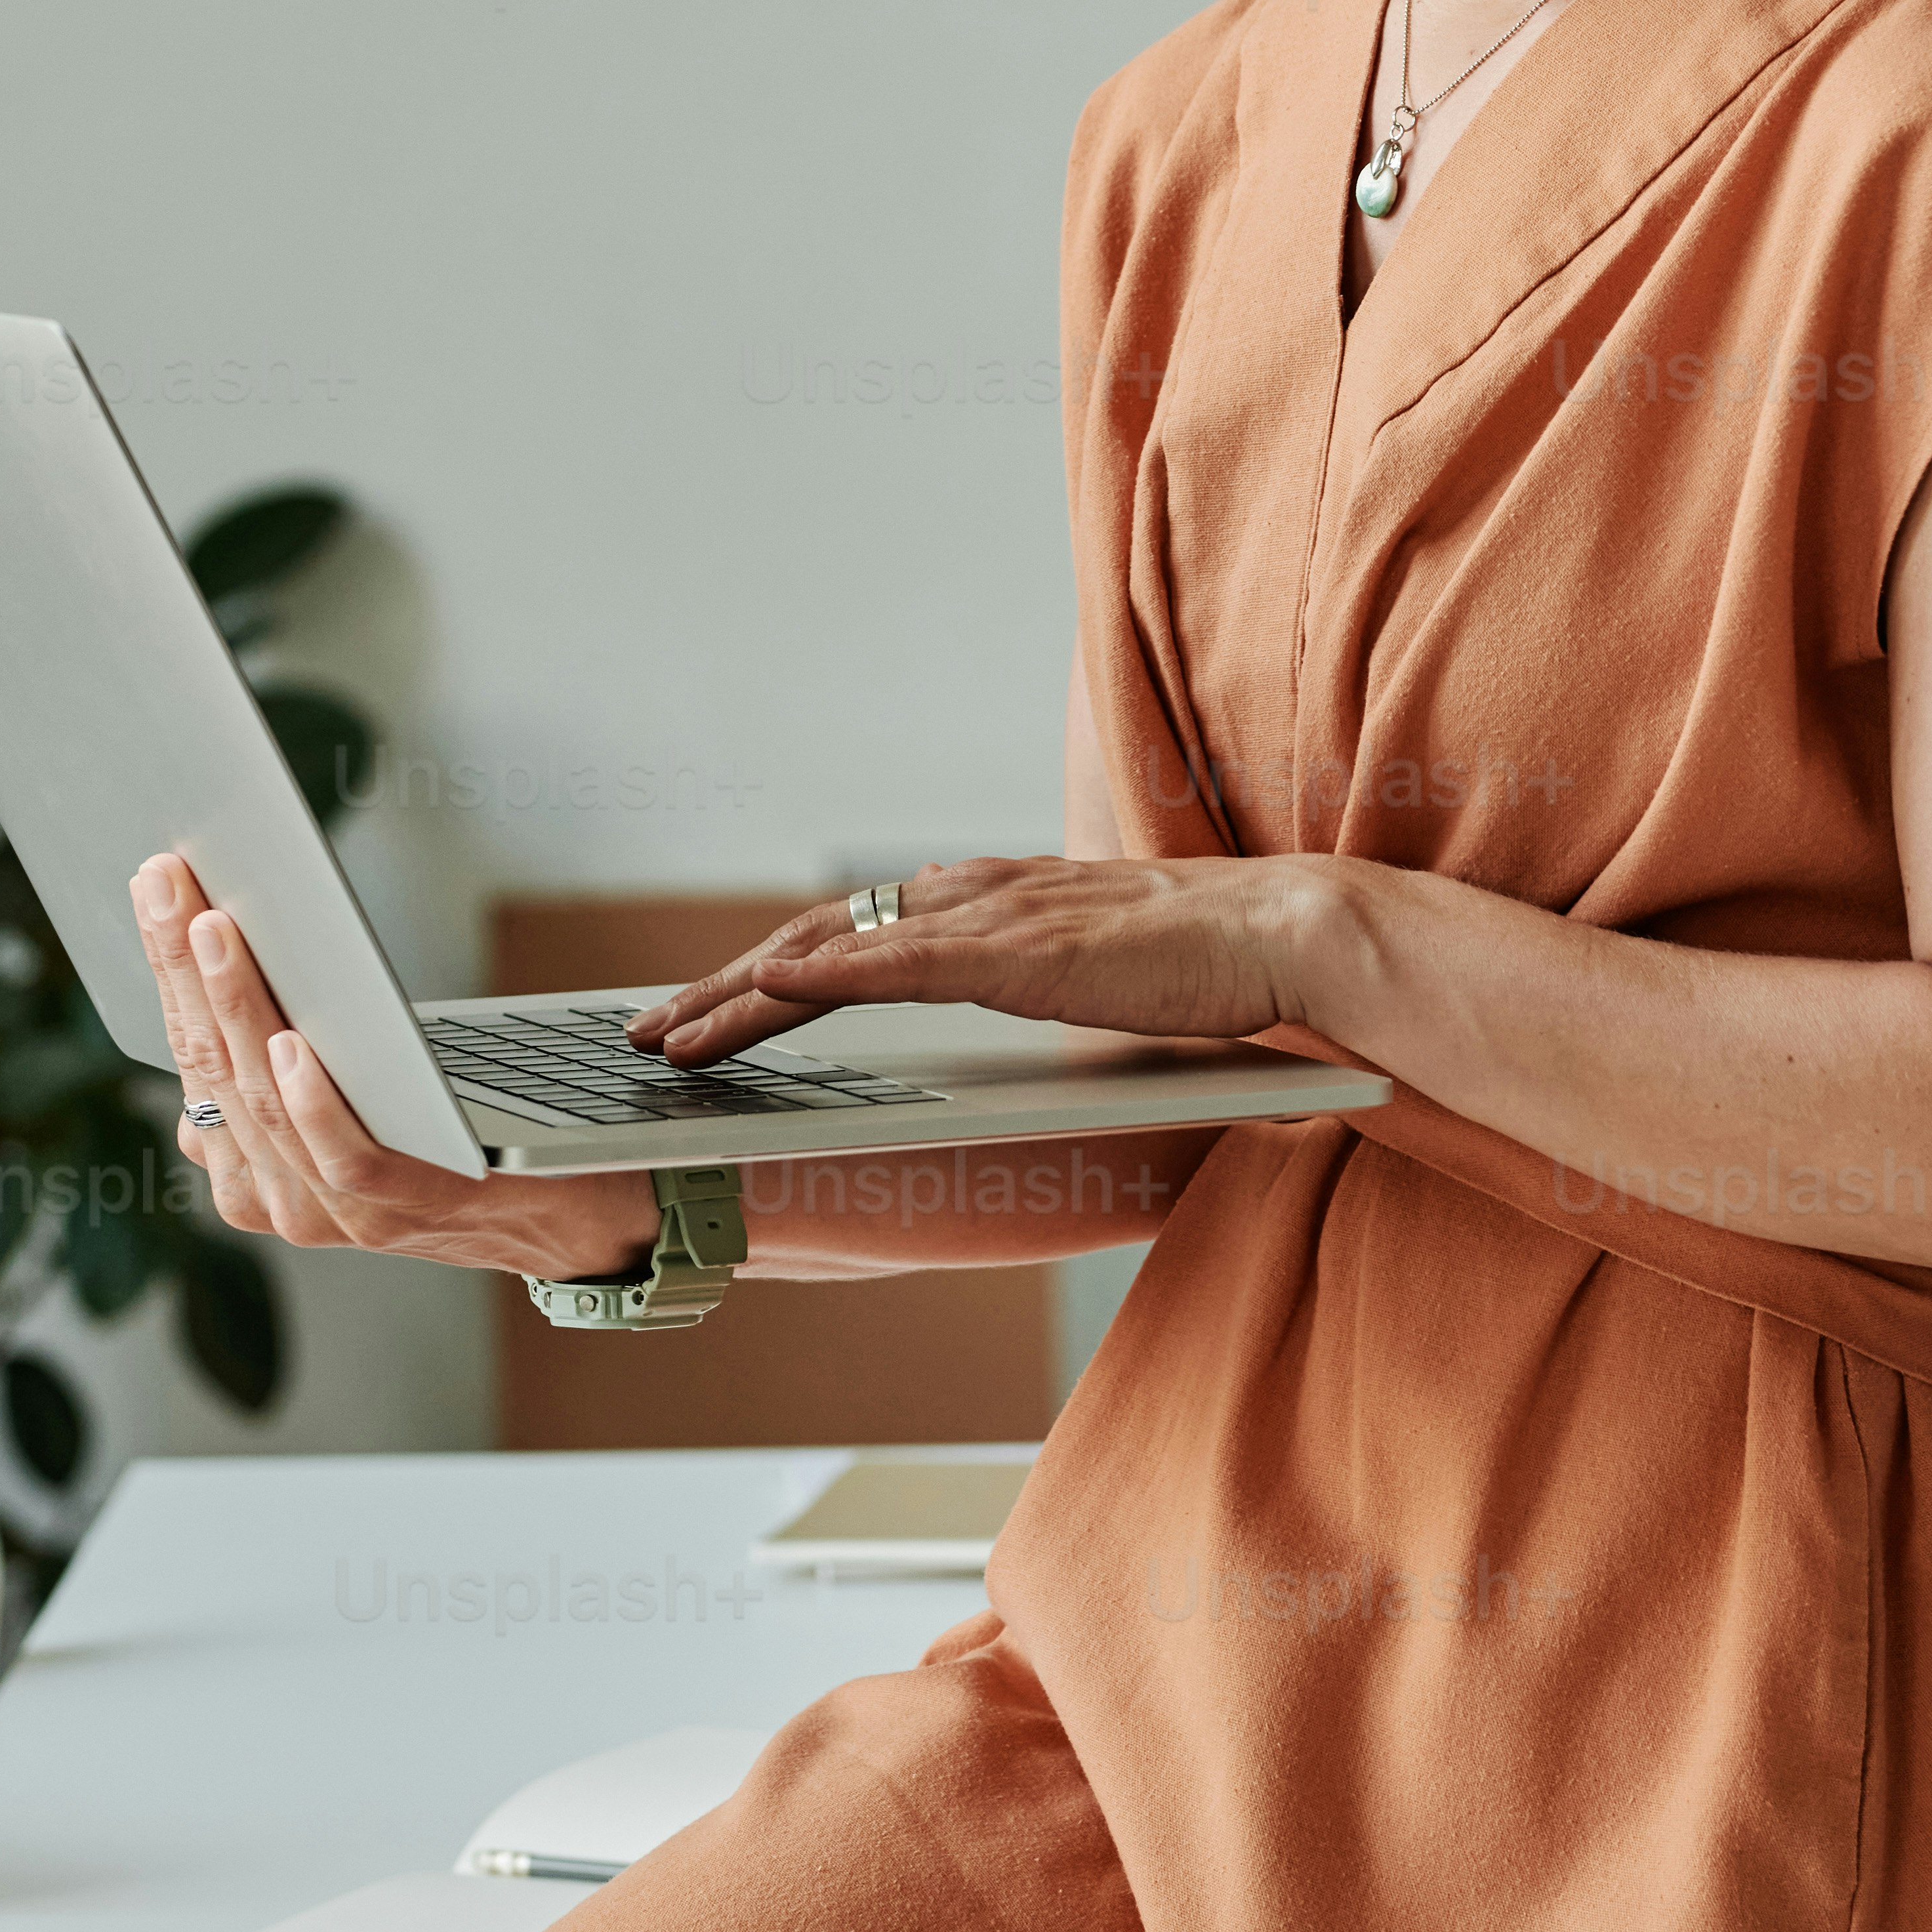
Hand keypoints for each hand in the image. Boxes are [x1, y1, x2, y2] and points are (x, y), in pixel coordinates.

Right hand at [129, 854, 655, 1280]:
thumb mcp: (356, 1098)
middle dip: (184, 969)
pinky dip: (310, 1100)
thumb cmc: (456, 1138)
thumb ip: (285, 1074)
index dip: (169, 972)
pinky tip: (295, 1041)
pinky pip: (340, 1156)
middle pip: (217, 1071)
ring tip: (219, 929)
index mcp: (255, 1173)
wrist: (572, 1220)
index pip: (195, 1058)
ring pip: (265, 1103)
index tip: (156, 888)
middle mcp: (282, 1199)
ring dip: (238, 1010)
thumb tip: (217, 1005)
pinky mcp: (406, 1208)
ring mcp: (337, 1213)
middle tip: (168, 880)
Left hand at [632, 850, 1322, 1066]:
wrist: (1279, 930)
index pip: (855, 933)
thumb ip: (1040, 989)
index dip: (772, 970)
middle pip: (820, 937)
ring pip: (837, 949)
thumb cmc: (1204, 964)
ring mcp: (994, 919)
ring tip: (675, 1035)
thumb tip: (1012, 1028)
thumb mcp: (1093, 979)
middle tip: (652, 1032)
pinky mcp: (1019, 951)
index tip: (710, 1009)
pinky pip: (896, 964)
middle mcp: (976, 896)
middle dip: (724, 988)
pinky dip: (822, 978)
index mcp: (991, 901)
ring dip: (742, 995)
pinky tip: (767, 996)